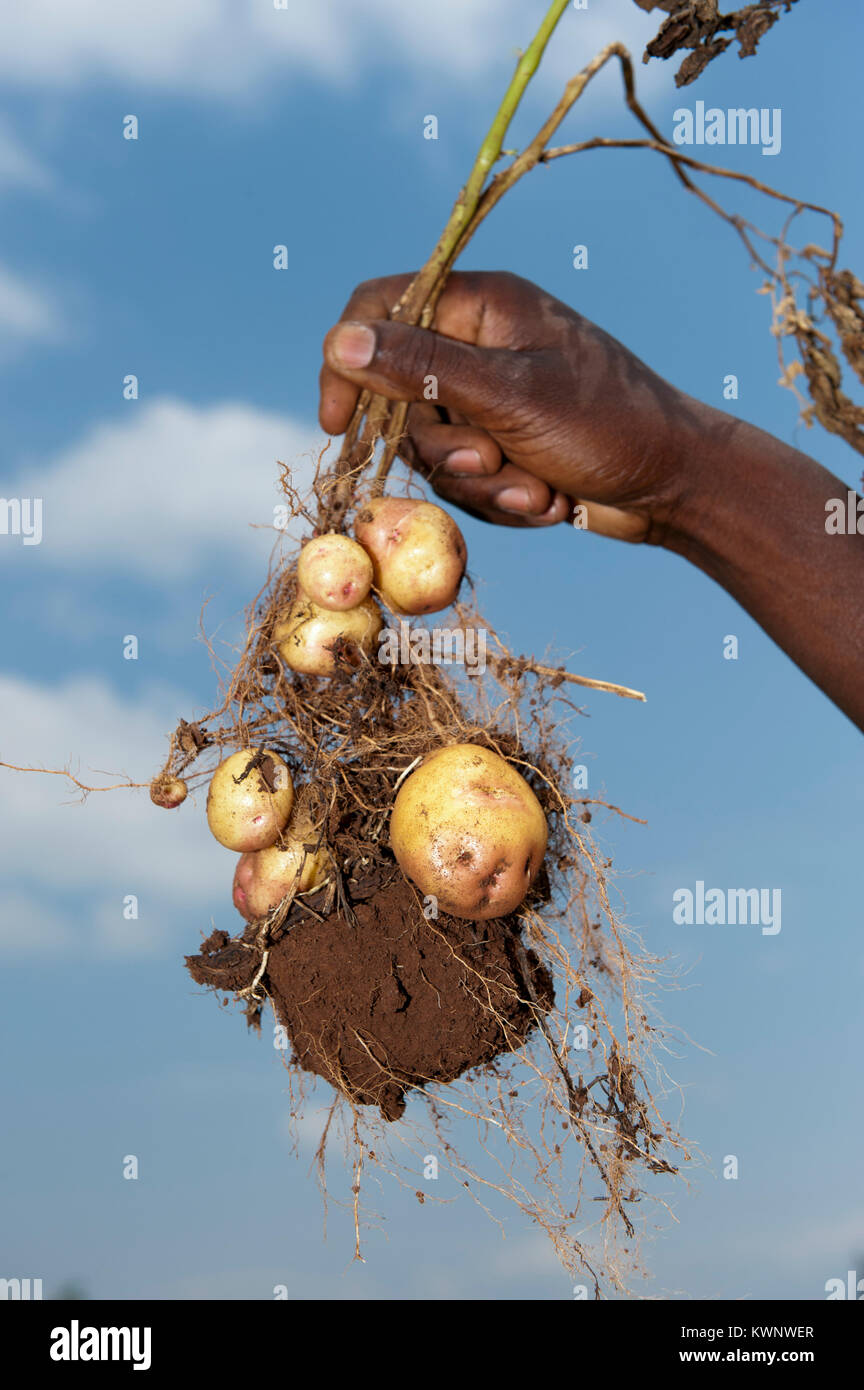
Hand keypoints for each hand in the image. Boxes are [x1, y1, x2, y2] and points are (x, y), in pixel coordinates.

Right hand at [319, 270, 697, 538]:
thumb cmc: (606, 425)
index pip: (382, 308)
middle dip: (444, 448)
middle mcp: (481, 344)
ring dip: (481, 481)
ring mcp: (493, 398)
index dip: (349, 361)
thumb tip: (341, 341)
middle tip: (489, 458)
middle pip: (401, 398)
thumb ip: (423, 370)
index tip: (338, 422)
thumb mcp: (509, 396)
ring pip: (433, 450)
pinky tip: (549, 499)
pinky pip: (465, 479)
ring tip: (536, 487)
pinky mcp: (505, 445)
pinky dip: (501, 498)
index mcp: (482, 305)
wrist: (675, 486)